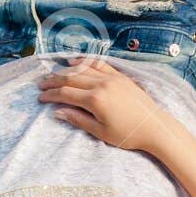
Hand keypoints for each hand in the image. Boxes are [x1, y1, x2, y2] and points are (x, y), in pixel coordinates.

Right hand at [37, 56, 166, 152]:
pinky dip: (86, 62)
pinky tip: (77, 62)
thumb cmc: (128, 134)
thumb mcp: (100, 132)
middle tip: (41, 84)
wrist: (155, 127)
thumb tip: (58, 112)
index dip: (50, 95)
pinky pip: (99, 64)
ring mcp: (112, 78)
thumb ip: (78, 119)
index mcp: (95, 100)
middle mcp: (102, 84)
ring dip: (66, 70)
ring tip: (54, 73)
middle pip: (71, 78)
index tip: (40, 98)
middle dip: (53, 80)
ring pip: (83, 68)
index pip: (65, 93)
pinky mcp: (120, 76)